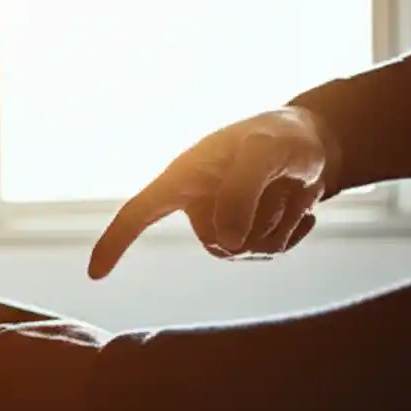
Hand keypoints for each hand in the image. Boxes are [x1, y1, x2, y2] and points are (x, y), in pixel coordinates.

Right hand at [88, 106, 341, 278]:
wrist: (316, 141)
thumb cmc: (282, 137)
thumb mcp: (265, 151)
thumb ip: (241, 193)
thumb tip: (228, 243)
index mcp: (183, 177)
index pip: (138, 213)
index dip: (114, 243)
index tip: (95, 274)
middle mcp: (196, 202)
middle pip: (214, 243)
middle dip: (255, 223)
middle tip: (279, 185)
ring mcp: (222, 220)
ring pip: (242, 253)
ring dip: (276, 227)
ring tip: (288, 191)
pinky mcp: (248, 232)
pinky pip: (265, 254)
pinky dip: (291, 234)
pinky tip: (302, 209)